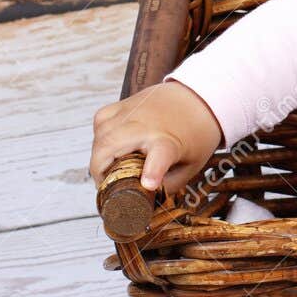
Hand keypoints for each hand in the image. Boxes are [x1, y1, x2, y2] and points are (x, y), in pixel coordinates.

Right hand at [89, 81, 224, 198]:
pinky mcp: (120, 105)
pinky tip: (111, 146)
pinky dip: (100, 138)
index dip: (152, 172)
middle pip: (107, 150)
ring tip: (112, 169)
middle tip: (109, 187)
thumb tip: (147, 200)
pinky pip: (99, 124)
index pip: (159, 157)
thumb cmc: (195, 133)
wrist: (197, 96)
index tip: (148, 185)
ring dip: (99, 158)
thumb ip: (169, 185)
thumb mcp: (191, 165)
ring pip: (98, 139)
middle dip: (101, 174)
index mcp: (167, 142)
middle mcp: (143, 126)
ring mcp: (129, 113)